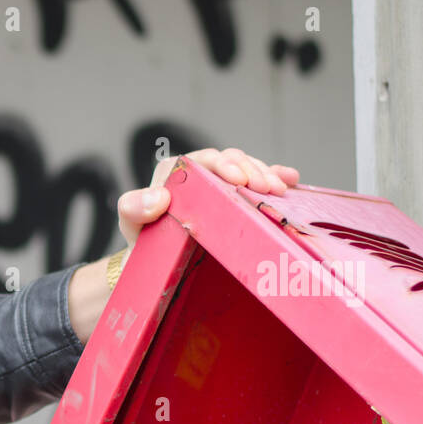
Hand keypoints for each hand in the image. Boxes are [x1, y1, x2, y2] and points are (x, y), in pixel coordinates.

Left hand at [117, 147, 300, 249]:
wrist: (154, 262)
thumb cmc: (144, 240)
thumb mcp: (131, 223)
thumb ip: (133, 208)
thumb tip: (158, 198)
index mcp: (176, 174)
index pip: (201, 161)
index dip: (221, 166)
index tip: (237, 180)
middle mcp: (201, 174)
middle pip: (230, 161)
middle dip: (251, 170)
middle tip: (266, 187)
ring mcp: (221, 185)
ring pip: (247, 169)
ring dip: (266, 174)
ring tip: (279, 189)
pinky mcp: (236, 197)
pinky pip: (258, 181)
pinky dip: (276, 176)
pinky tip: (292, 179)